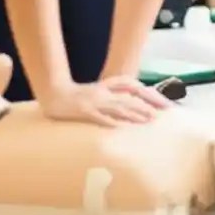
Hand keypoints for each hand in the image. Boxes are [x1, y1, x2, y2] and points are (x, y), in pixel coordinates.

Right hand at [40, 76, 172, 126]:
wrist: (55, 94)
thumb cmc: (77, 95)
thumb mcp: (98, 91)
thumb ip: (113, 94)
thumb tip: (129, 105)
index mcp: (107, 86)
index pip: (132, 87)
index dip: (147, 93)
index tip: (160, 102)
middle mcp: (103, 92)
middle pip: (128, 99)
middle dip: (144, 107)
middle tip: (158, 115)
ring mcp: (94, 101)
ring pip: (117, 107)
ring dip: (133, 114)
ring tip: (146, 120)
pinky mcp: (84, 111)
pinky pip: (99, 117)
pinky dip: (109, 121)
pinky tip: (120, 127)